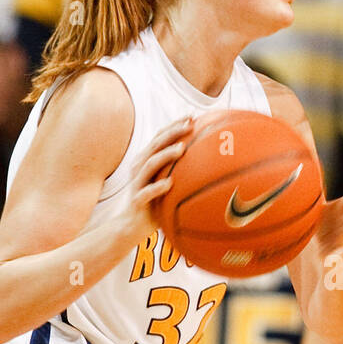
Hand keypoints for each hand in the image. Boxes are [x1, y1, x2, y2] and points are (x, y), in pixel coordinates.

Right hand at [125, 115, 192, 241]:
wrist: (130, 226)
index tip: (192, 117)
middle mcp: (140, 168)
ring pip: (149, 164)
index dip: (174, 126)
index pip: (160, 138)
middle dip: (172, 132)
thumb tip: (212, 168)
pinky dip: (157, 187)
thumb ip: (181, 174)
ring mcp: (137, 183)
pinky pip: (146, 193)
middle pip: (156, 145)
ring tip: (181, 149)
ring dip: (166, 155)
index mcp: (147, 161)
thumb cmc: (155, 205)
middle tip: (190, 125)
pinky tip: (170, 184)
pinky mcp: (137, 200)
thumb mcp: (168, 186)